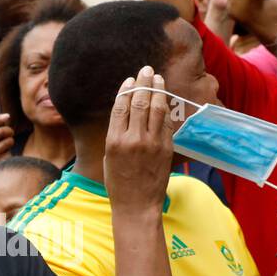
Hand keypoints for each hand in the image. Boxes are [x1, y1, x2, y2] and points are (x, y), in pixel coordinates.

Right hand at [104, 66, 172, 216]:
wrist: (137, 206)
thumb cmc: (119, 184)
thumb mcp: (110, 157)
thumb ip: (117, 135)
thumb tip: (125, 112)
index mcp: (115, 141)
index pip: (121, 106)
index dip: (127, 89)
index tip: (130, 80)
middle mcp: (133, 139)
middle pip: (140, 102)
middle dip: (144, 83)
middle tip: (146, 70)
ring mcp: (152, 143)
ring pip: (156, 108)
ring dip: (158, 90)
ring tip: (158, 78)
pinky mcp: (166, 149)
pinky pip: (166, 123)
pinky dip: (165, 109)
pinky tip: (164, 100)